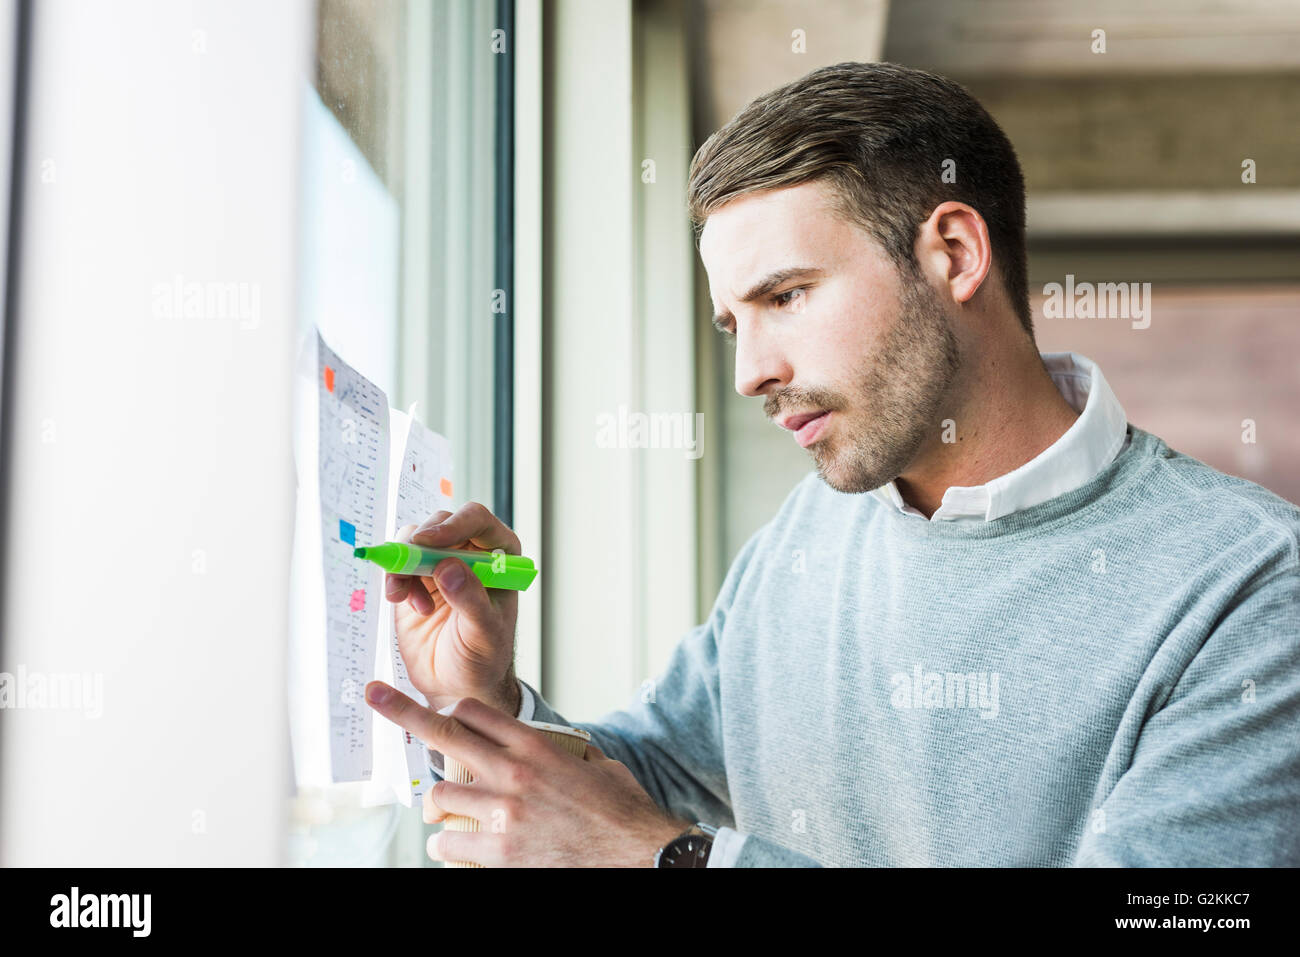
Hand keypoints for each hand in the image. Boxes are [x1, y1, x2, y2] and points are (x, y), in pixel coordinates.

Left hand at [364, 683, 690, 866]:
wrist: (637, 852)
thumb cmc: (623, 813)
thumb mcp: (599, 768)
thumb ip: (570, 758)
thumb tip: (565, 759)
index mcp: (537, 747)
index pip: (477, 713)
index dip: (453, 712)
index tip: (442, 714)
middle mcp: (514, 772)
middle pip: (444, 733)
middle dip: (403, 711)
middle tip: (376, 695)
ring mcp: (504, 811)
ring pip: (439, 794)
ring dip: (435, 806)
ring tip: (441, 814)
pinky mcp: (500, 850)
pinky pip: (447, 843)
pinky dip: (444, 846)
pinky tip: (452, 847)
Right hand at [385, 503, 521, 712]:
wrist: (457, 683)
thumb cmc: (483, 657)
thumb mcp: (483, 633)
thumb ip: (470, 600)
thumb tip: (449, 567)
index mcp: (500, 556)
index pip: (478, 521)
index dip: (454, 524)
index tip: (429, 541)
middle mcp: (470, 552)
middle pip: (441, 523)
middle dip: (420, 543)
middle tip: (406, 567)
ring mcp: (440, 562)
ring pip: (414, 538)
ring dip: (403, 562)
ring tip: (407, 598)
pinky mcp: (415, 577)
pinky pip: (396, 561)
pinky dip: (393, 576)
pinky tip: (401, 601)